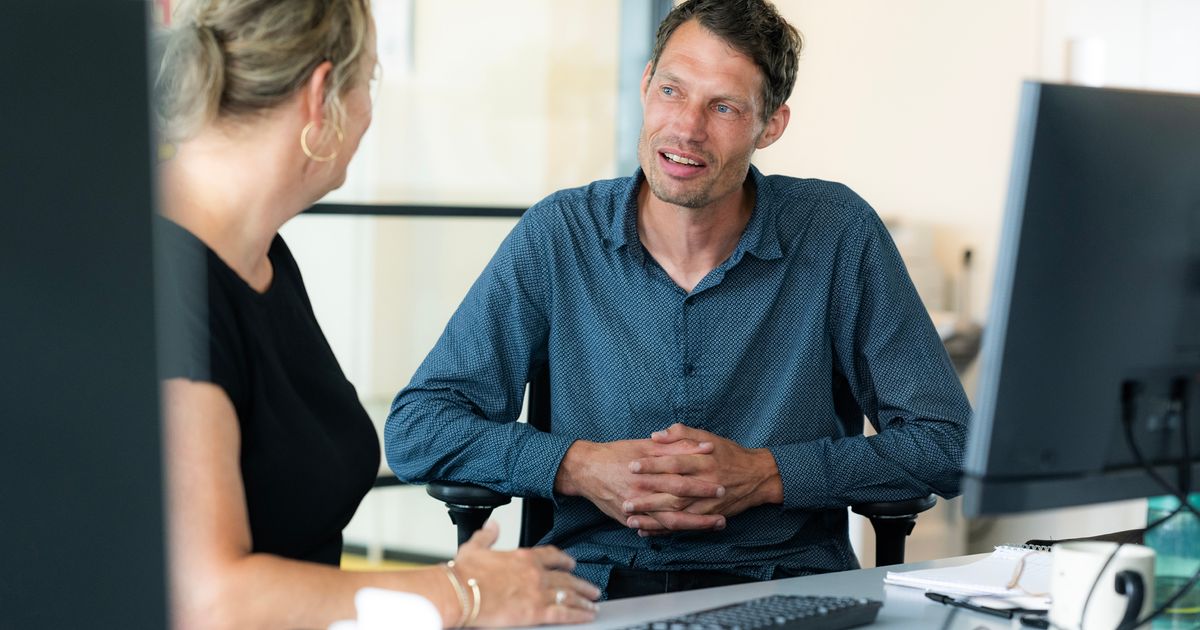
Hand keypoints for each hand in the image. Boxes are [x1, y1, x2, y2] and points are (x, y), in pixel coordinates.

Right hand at [450, 521, 600, 625]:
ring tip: (593, 604)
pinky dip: (578, 614)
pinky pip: (564, 612)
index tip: (571, 563)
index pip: (551, 555)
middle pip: (566, 577)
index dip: (564, 560)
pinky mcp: (536, 611)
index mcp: (523, 556)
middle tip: (593, 589)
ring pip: (569, 595)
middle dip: (582, 584)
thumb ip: (488, 535)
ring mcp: (538, 592)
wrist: (461, 592)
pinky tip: (587, 615)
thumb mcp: (476, 547)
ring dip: (584, 599)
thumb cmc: (465, 573)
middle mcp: (535, 572)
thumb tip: (492, 525)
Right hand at [554, 438, 725, 530]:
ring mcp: (636, 510)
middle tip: (723, 516)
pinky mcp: (628, 520)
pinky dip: (668, 532)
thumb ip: (677, 445)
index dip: (703, 487)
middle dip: (703, 513)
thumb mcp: (647, 445)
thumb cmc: (617, 453)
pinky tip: (685, 533)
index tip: (722, 489)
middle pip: (679, 506)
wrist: (585, 469)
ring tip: (713, 525)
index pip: (682, 482)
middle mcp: (644, 493)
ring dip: (693, 526)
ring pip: (669, 523)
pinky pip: (652, 529)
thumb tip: (706, 446)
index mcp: (650, 473)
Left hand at [625, 423, 782, 534]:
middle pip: (673, 490)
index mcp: (703, 460)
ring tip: (630, 517)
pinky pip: (685, 525)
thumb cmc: (728, 453)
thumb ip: (680, 434)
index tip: (631, 466)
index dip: (653, 464)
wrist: (758, 476)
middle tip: (625, 497)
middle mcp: (705, 482)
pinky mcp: (710, 516)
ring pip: (678, 512)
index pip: (674, 462)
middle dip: (648, 496)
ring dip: (653, 517)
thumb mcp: (707, 437)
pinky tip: (647, 531)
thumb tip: (655, 435)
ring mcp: (708, 501)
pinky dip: (665, 530)